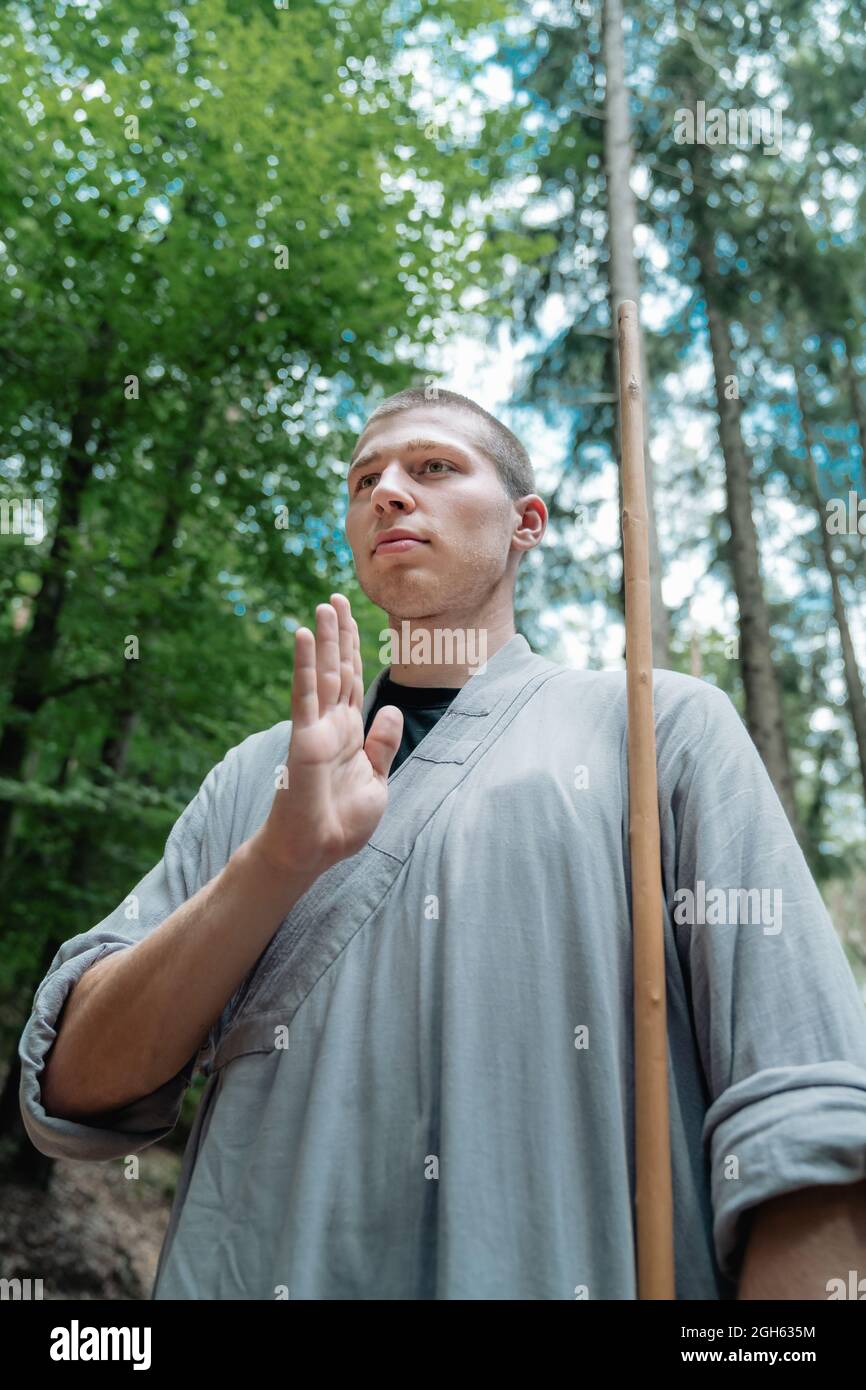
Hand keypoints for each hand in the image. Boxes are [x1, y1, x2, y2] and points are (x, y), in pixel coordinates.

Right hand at [255, 593, 402, 875]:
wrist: (316, 851)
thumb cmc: (342, 822)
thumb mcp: (377, 780)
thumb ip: (383, 745)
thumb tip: (392, 711)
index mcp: (351, 732)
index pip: (356, 681)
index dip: (356, 649)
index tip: (354, 618)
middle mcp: (333, 724)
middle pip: (340, 668)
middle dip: (341, 633)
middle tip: (337, 596)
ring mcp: (317, 728)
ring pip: (325, 673)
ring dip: (326, 638)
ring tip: (325, 605)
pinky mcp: (303, 738)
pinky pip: (306, 694)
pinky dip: (307, 664)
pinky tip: (305, 636)